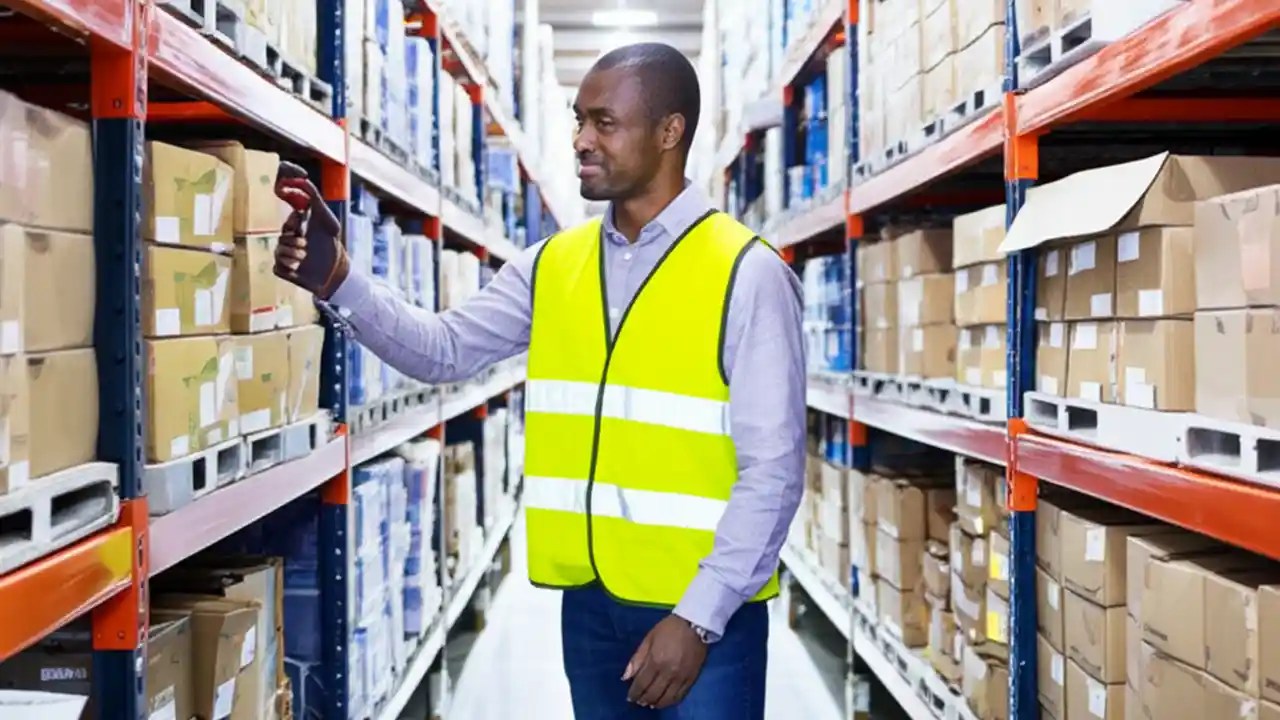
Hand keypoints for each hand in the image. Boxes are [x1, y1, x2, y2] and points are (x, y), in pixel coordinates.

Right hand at [273, 162, 348, 299]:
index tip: (300, 219)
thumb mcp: (327, 220)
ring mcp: (285, 257)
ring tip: (304, 256)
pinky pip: (278, 266)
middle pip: (282, 236)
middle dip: (293, 239)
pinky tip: (297, 267)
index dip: (292, 220)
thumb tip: (304, 180)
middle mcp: (289, 242)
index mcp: (298, 229)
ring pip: (278, 251)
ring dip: (293, 253)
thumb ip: (316, 199)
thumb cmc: (331, 244)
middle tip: (305, 243)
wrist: (335, 271)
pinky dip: (288, 266)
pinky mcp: (283, 271)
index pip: (288, 222)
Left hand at [622, 615, 707, 708]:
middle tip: (639, 701)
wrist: (695, 623)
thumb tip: (626, 677)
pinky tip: (666, 701)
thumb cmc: (669, 629)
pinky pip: (680, 696)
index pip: (641, 683)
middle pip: (653, 693)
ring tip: (651, 703)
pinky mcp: (691, 678)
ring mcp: (681, 677)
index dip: (634, 693)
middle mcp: (668, 672)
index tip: (630, 697)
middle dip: (643, 699)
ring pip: (667, 698)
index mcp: (655, 661)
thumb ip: (637, 658)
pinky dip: (671, 701)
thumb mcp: (649, 638)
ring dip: (656, 703)